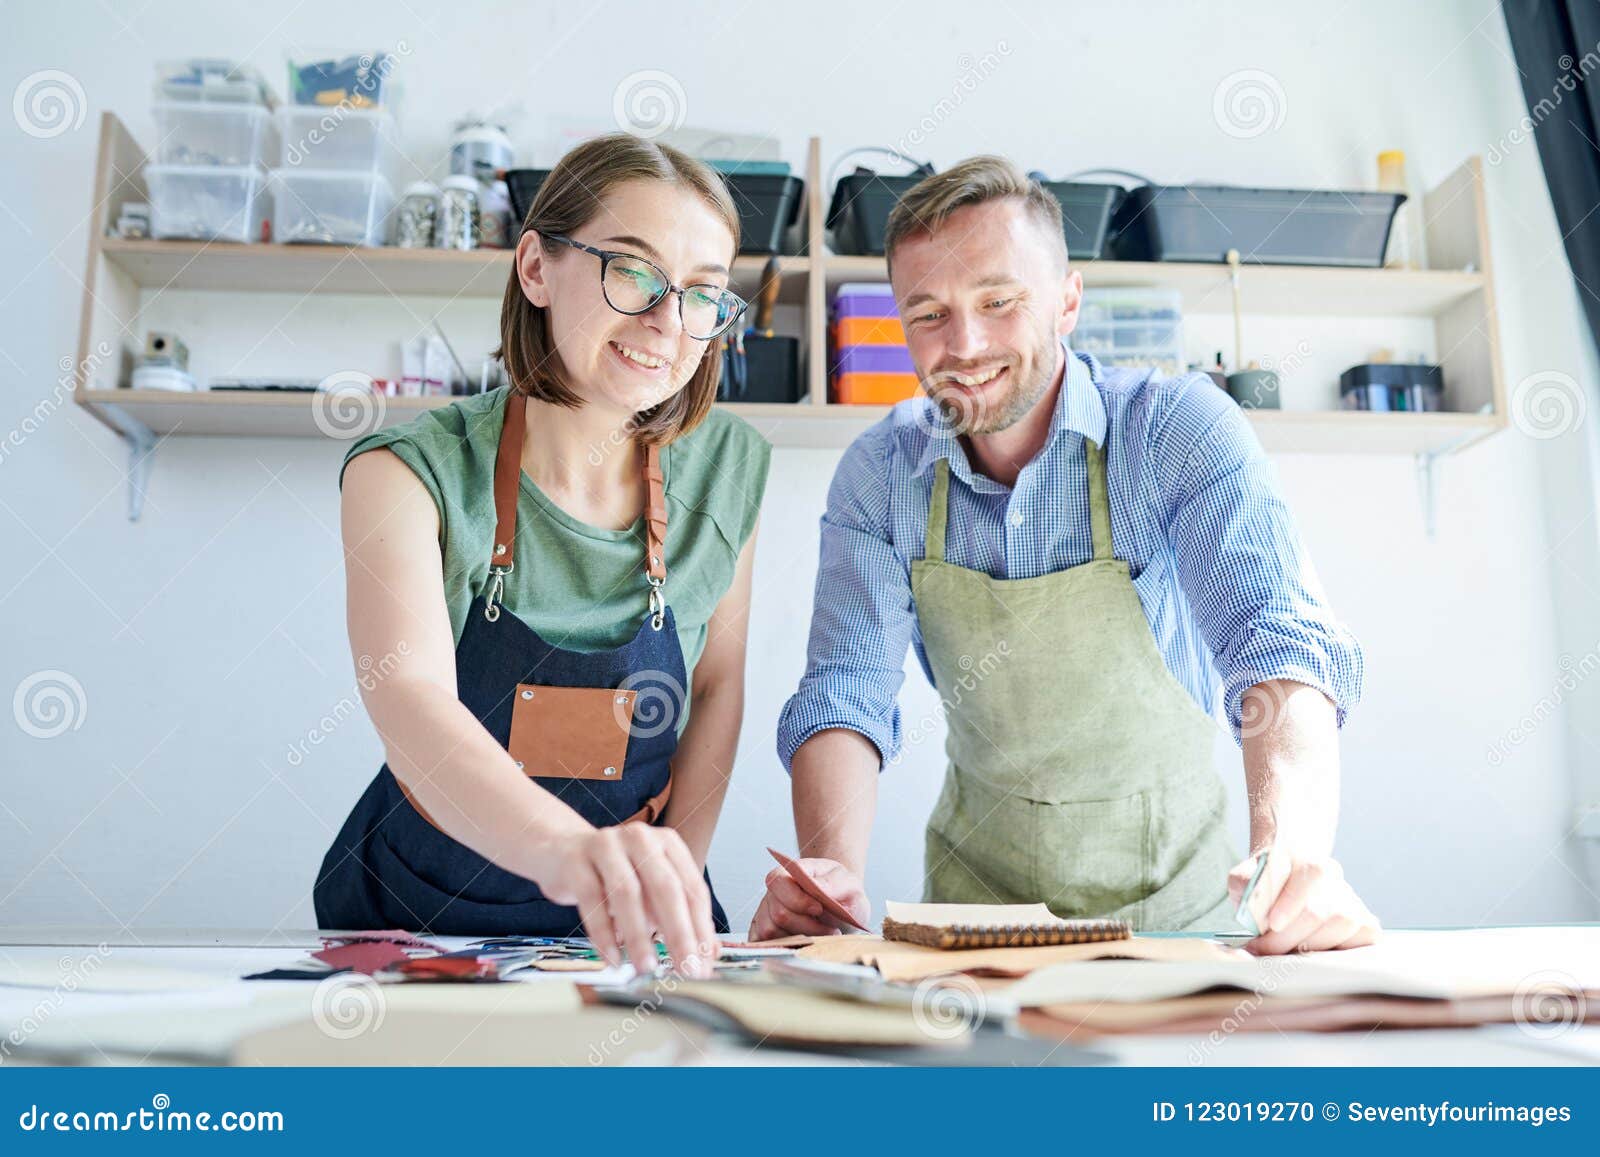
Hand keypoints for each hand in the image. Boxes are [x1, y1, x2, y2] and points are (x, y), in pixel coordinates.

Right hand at [532, 825, 718, 977]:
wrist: (561, 851)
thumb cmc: (614, 875)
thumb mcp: (650, 888)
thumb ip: (679, 916)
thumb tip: (708, 955)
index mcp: (668, 844)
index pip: (692, 888)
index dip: (701, 928)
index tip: (704, 963)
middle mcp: (640, 839)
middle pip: (666, 888)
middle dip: (679, 933)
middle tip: (686, 970)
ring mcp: (606, 846)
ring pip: (627, 894)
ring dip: (639, 936)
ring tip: (647, 968)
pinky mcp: (576, 862)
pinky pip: (591, 901)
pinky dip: (604, 934)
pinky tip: (614, 959)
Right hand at [749, 857, 868, 939]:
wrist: (844, 910)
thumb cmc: (843, 894)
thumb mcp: (848, 884)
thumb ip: (833, 884)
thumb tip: (819, 887)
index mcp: (789, 873)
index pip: (778, 883)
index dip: (797, 899)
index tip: (819, 909)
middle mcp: (774, 893)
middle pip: (779, 914)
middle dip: (808, 926)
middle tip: (831, 929)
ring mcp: (766, 914)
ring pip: (772, 932)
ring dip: (801, 939)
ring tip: (822, 936)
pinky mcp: (765, 934)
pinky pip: (767, 945)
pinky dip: (787, 948)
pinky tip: (806, 945)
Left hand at [1227, 850, 1379, 954]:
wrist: (1287, 882)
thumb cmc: (1265, 885)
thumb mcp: (1245, 877)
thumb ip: (1244, 883)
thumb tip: (1249, 902)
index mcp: (1305, 856)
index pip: (1311, 872)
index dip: (1292, 901)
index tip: (1271, 924)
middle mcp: (1334, 875)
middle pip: (1321, 909)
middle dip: (1288, 936)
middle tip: (1265, 948)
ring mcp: (1351, 898)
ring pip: (1344, 922)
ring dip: (1310, 943)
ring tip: (1287, 949)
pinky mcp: (1366, 921)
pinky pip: (1363, 937)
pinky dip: (1338, 949)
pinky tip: (1314, 950)